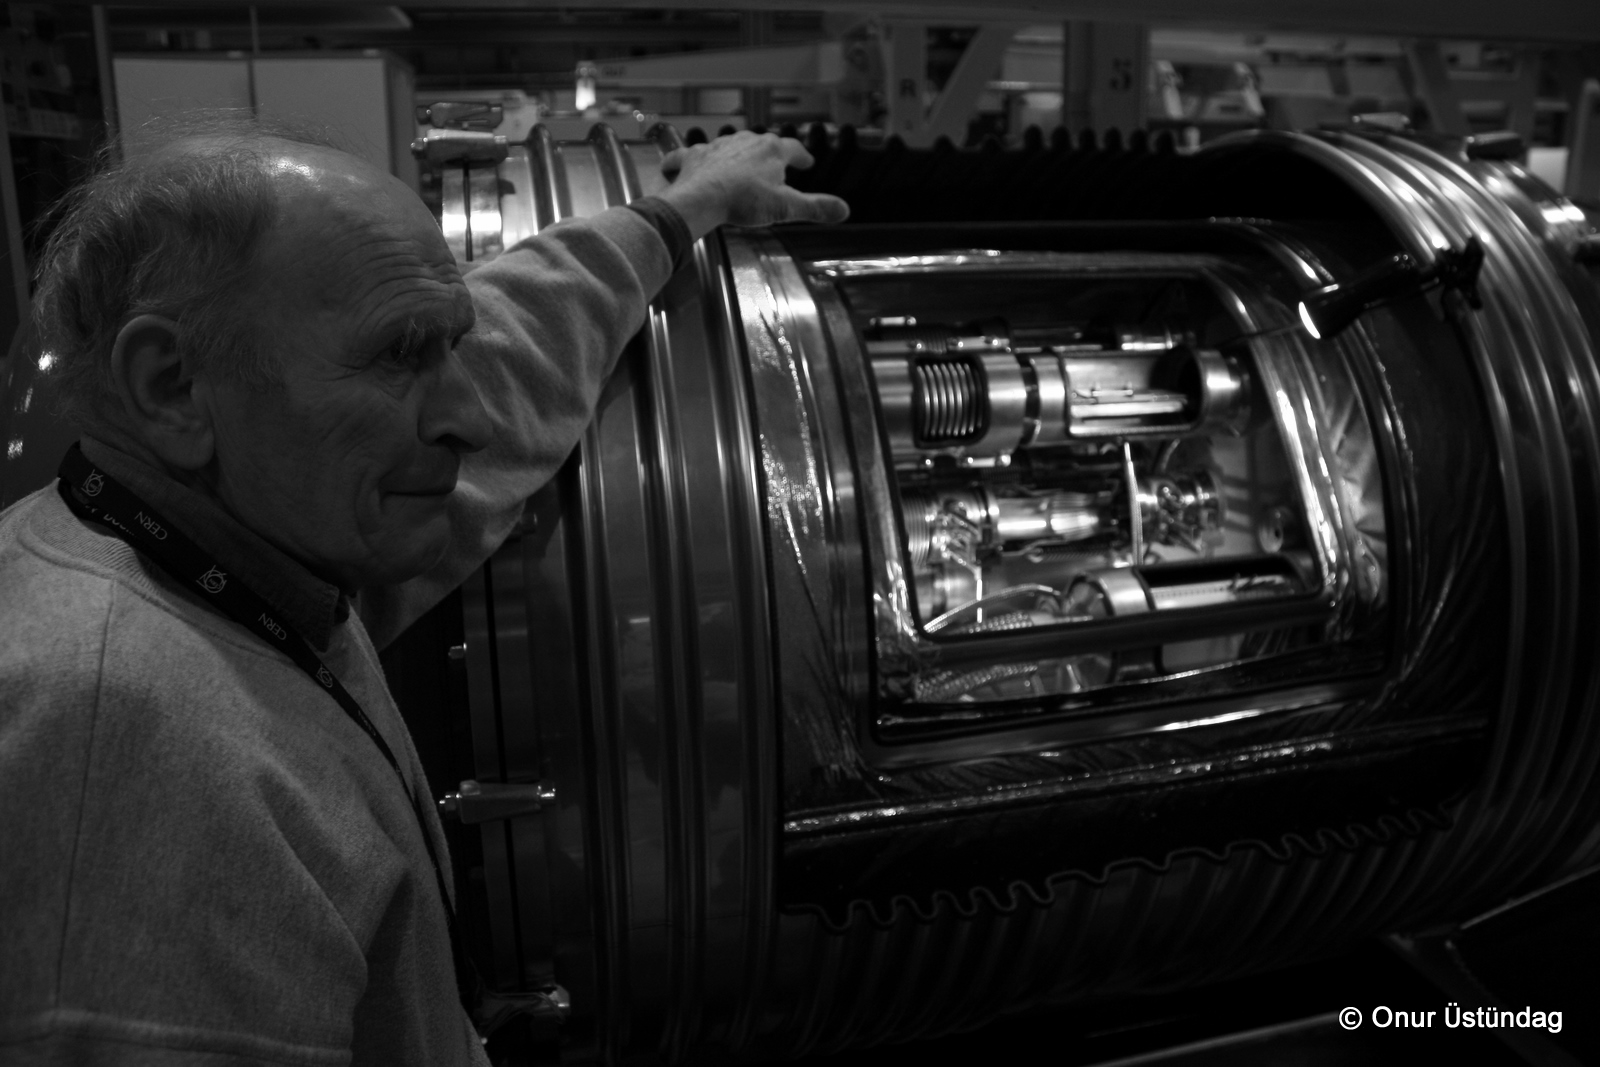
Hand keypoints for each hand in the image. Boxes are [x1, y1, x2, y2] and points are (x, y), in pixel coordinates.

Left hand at [657, 130, 848, 239]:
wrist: (703, 199)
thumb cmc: (745, 201)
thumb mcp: (786, 207)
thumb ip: (816, 208)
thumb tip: (845, 210)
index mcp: (771, 150)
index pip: (793, 149)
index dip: (802, 157)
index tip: (807, 163)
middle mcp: (745, 141)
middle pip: (762, 144)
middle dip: (769, 153)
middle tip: (773, 164)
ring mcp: (717, 146)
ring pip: (730, 145)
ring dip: (736, 152)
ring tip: (738, 163)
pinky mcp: (694, 156)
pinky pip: (690, 154)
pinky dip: (688, 159)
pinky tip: (683, 163)